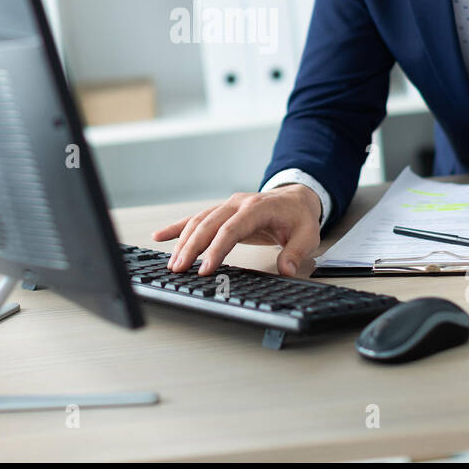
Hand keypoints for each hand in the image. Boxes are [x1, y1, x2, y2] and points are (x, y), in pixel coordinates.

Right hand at [149, 184, 321, 276]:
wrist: (296, 198)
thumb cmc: (299, 217)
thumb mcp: (307, 235)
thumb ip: (295, 252)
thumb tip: (286, 269)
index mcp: (257, 208)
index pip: (231, 229)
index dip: (216, 249)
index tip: (205, 269)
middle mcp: (238, 204)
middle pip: (208, 224)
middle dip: (192, 247)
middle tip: (179, 269)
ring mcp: (227, 205)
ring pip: (199, 221)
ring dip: (183, 242)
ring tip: (173, 263)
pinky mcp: (221, 211)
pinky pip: (196, 218)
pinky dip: (177, 227)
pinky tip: (161, 236)